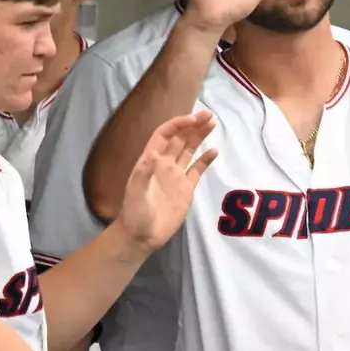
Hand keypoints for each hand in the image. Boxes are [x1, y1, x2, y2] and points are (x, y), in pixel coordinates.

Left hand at [115, 111, 217, 251]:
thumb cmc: (135, 214)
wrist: (142, 236)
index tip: (194, 119)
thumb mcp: (136, 193)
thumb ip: (145, 173)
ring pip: (189, 150)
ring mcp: (176, 175)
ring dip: (200, 136)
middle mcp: (164, 164)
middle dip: (193, 125)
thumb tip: (154, 154)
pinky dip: (206, 160)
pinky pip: (197, 170)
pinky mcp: (186, 188)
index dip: (178, 125)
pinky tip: (215, 151)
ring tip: (213, 124)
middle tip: (209, 115)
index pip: (164, 135)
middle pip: (180, 139)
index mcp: (150, 161)